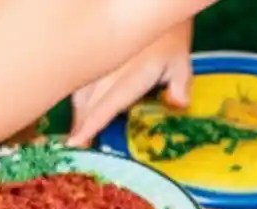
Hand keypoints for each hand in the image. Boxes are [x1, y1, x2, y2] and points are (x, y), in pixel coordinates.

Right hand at [67, 20, 192, 147]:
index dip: (90, 125)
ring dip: (78, 114)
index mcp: (132, 74)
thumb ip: (181, 85)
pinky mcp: (95, 60)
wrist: (153, 9)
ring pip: (79, 95)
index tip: (75, 141)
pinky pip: (80, 84)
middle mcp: (111, 71)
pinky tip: (81, 110)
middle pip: (87, 105)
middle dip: (80, 126)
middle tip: (76, 147)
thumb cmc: (168, 35)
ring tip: (78, 132)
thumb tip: (179, 104)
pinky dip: (79, 100)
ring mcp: (100, 65)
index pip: (107, 105)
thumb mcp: (181, 60)